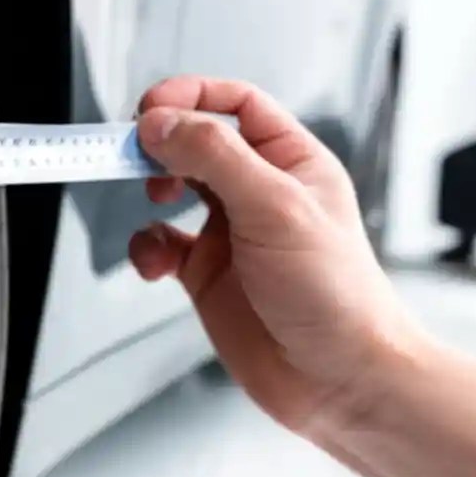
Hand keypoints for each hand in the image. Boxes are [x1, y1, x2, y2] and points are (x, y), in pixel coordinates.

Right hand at [128, 76, 426, 437]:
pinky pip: (160, 244)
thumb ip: (215, 157)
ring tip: (149, 196)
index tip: (151, 108)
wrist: (341, 380)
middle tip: (134, 150)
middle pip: (196, 140)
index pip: (235, 103)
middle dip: (160, 142)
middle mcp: (259, 191)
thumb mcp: (276, 208)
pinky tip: (155, 262)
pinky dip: (145, 248)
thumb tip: (162, 123)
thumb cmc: (338, 297)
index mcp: (291, 161)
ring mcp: (231, 232)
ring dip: (149, 188)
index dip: (191, 96)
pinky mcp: (207, 273)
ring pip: (172, 187)